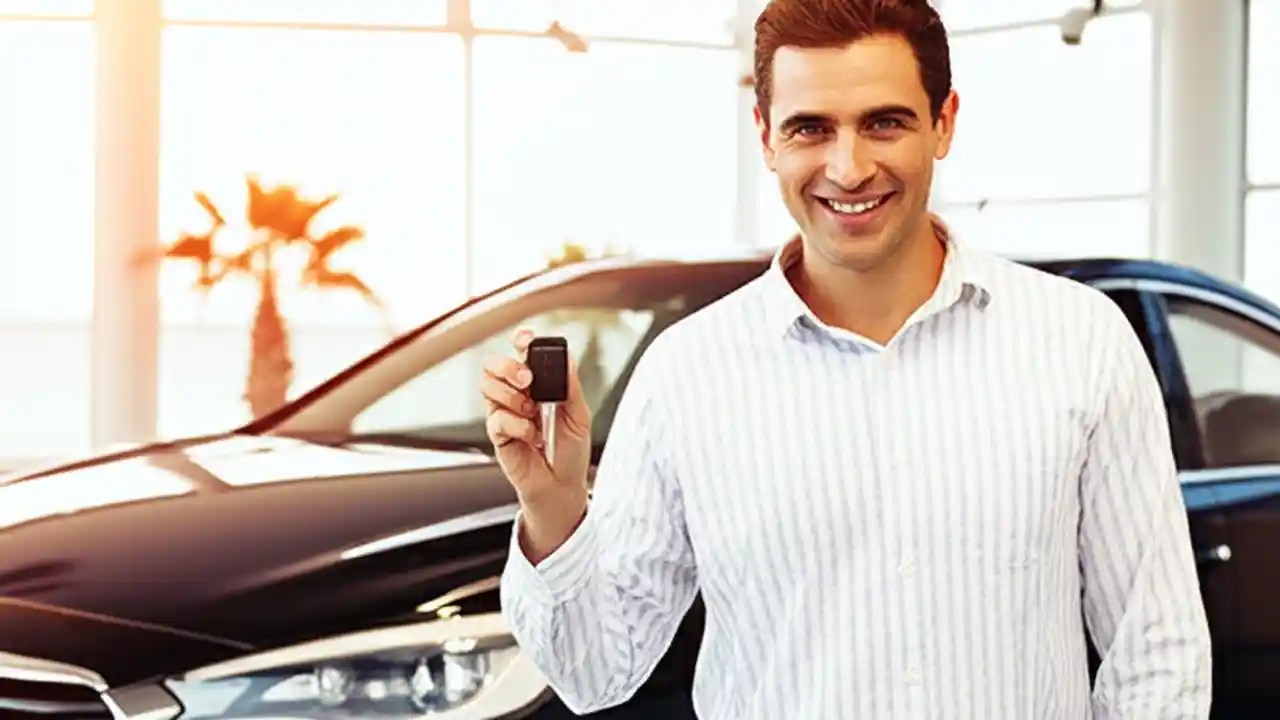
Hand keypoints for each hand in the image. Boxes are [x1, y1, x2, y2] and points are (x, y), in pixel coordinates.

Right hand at [481, 328, 591, 560]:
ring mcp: (504, 414)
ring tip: (532, 413)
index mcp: (537, 384)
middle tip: (528, 382)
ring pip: (487, 386)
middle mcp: (516, 395)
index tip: (526, 340)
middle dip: (508, 367)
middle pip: (492, 365)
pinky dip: (517, 425)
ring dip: (511, 396)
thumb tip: (567, 356)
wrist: (563, 486)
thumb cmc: (570, 451)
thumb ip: (570, 385)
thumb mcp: (579, 414)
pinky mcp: (497, 435)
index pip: (521, 353)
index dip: (519, 341)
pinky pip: (496, 419)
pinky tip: (532, 437)